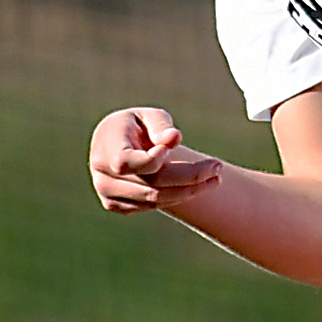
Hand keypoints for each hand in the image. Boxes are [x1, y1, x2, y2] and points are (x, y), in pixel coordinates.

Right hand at [89, 107, 222, 213]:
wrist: (114, 143)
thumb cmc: (136, 124)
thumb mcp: (147, 116)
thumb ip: (161, 126)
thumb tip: (174, 139)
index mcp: (107, 149)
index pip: (127, 163)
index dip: (152, 159)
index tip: (174, 146)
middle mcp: (103, 176)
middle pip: (151, 184)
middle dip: (189, 177)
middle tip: (218, 167)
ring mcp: (108, 194)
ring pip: (154, 199)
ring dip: (189, 190)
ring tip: (216, 177)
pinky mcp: (117, 206)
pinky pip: (151, 205)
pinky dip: (176, 196)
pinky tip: (197, 184)